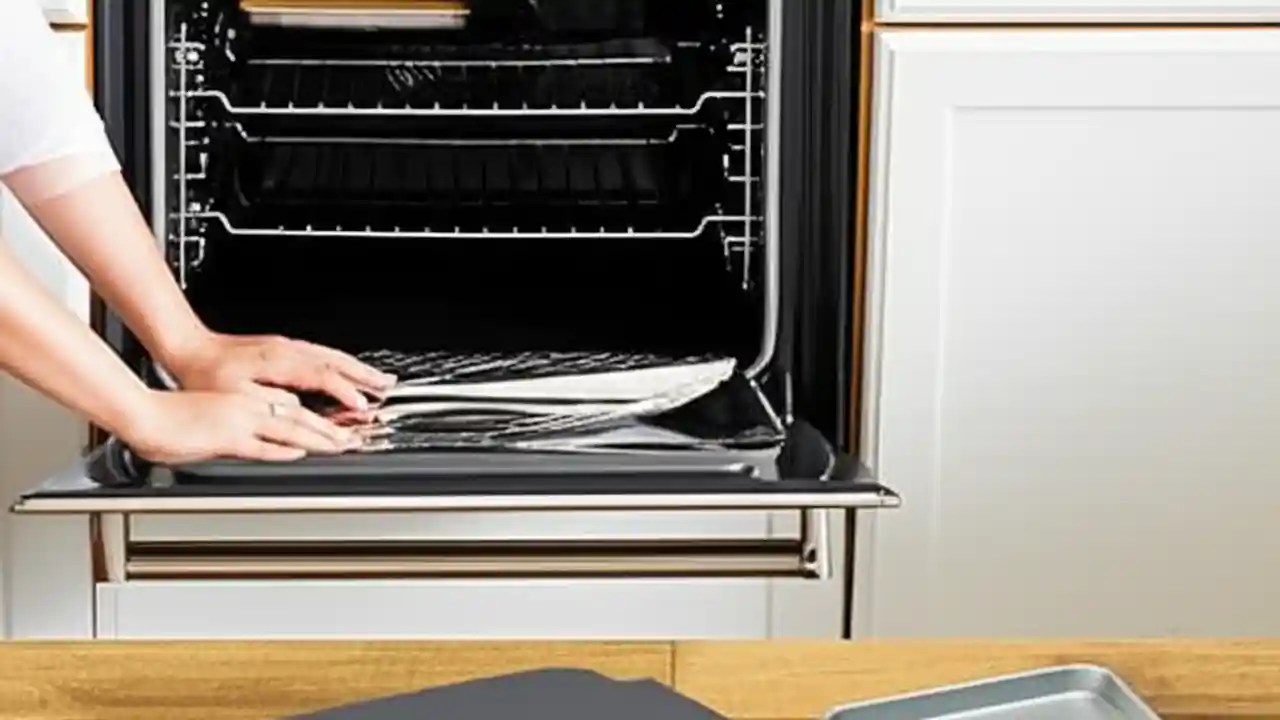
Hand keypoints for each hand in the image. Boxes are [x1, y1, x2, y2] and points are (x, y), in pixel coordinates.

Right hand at [122, 390, 362, 464]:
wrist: (145, 415)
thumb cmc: (172, 419)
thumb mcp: (213, 419)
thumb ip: (239, 431)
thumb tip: (256, 442)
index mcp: (244, 401)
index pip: (290, 409)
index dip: (317, 420)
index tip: (336, 429)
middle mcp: (247, 406)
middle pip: (299, 417)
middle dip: (329, 430)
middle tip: (352, 438)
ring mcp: (239, 420)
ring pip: (289, 428)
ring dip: (317, 438)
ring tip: (340, 445)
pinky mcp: (226, 436)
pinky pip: (261, 444)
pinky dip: (282, 449)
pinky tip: (299, 452)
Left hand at [162, 332, 396, 411]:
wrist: (189, 347)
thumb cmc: (205, 373)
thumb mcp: (235, 396)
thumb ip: (271, 404)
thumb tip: (298, 410)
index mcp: (279, 362)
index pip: (323, 376)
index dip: (345, 392)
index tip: (362, 404)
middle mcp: (287, 351)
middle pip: (335, 361)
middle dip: (364, 374)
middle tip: (387, 386)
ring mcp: (286, 346)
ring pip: (331, 355)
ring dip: (357, 366)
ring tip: (377, 377)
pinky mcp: (282, 347)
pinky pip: (321, 353)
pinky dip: (341, 361)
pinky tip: (347, 367)